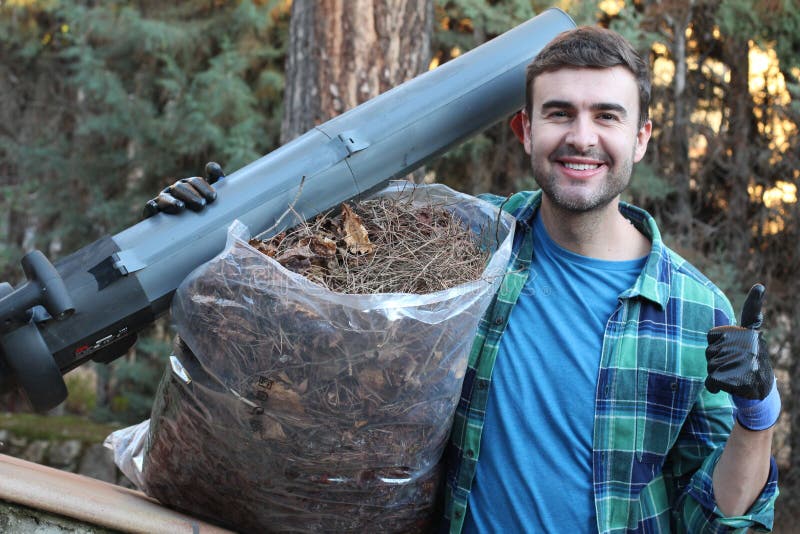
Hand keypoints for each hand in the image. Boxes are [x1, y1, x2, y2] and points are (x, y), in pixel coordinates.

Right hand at [143, 162, 224, 217]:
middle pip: (181, 188)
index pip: (195, 182)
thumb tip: (211, 166)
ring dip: (173, 201)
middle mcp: (175, 190)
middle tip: (202, 205)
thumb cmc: (204, 211)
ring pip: (166, 197)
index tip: (212, 198)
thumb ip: (216, 178)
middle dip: (191, 195)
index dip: (203, 188)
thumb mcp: (211, 196)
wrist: (194, 231)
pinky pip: (149, 208)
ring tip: (181, 207)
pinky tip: (154, 208)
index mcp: (189, 185)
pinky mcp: (154, 212)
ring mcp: (163, 200)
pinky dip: (150, 207)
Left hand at [705, 284, 772, 399]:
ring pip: (710, 365)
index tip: (759, 287)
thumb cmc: (748, 363)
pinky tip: (728, 385)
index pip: (746, 318)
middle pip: (710, 350)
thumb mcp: (747, 339)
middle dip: (715, 359)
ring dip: (715, 372)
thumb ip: (745, 320)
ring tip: (733, 374)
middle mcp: (749, 346)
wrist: (761, 391)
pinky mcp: (734, 379)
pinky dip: (713, 386)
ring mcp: (742, 362)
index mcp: (749, 335)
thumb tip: (759, 286)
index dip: (754, 302)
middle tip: (734, 365)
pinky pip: (710, 381)